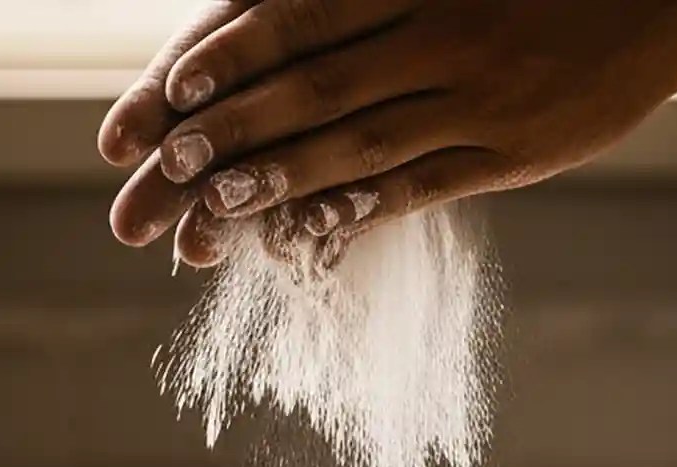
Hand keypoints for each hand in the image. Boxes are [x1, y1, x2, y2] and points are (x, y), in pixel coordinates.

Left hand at [100, 0, 676, 266]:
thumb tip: (280, 13)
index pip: (297, 18)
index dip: (227, 54)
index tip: (166, 90)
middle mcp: (441, 32)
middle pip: (310, 86)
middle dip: (229, 128)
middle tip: (163, 166)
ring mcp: (479, 98)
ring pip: (357, 143)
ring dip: (279, 177)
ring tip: (211, 206)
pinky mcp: (513, 153)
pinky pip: (419, 187)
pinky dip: (357, 210)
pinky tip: (303, 233)